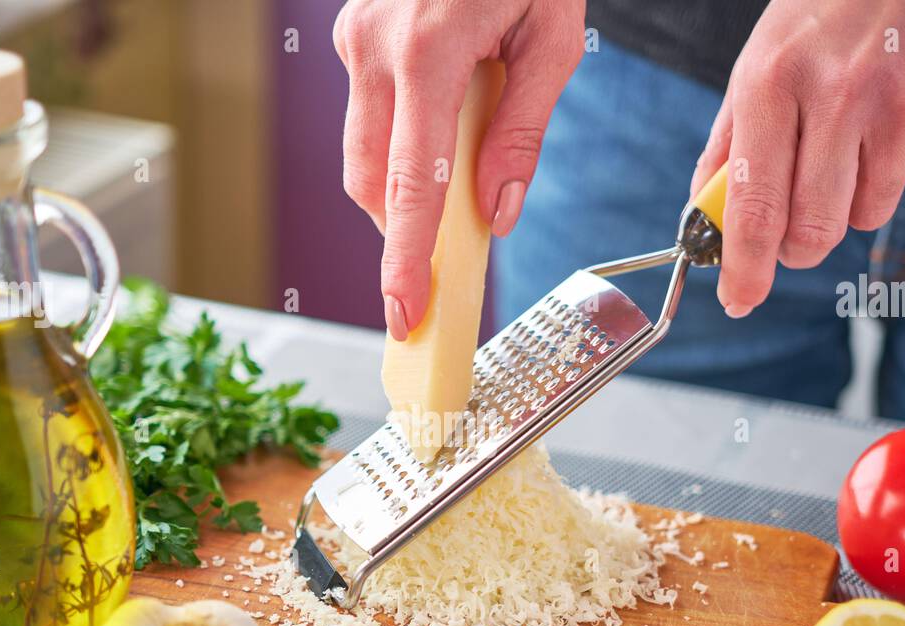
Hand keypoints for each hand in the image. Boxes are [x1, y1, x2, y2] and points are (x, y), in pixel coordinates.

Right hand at [334, 0, 584, 338]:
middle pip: (372, 183)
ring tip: (458, 184)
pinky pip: (370, 114)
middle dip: (402, 234)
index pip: (409, 187)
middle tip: (441, 272)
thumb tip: (498, 213)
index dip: (403, 261)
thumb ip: (521, 131)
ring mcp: (354, 37)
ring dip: (402, 189)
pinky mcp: (354, 33)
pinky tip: (443, 129)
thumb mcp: (551, 37)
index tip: (403, 314)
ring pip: (364, 153)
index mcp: (427, 50)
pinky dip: (402, 144)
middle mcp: (374, 47)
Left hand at [689, 0, 904, 317]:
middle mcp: (839, 96)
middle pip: (814, 230)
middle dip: (799, 248)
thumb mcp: (759, 61)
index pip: (755, 206)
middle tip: (796, 230)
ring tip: (849, 142)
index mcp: (774, 83)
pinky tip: (892, 116)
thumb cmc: (828, 9)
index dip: (746, 267)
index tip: (739, 300)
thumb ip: (729, 144)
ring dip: (850, 203)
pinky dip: (897, 166)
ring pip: (867, 216)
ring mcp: (902, 104)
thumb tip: (705, 216)